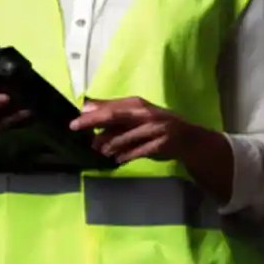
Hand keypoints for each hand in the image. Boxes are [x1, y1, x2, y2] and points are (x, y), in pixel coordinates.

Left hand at [69, 96, 193, 164]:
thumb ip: (112, 110)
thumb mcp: (136, 113)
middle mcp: (145, 113)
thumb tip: (86, 107)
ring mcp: (154, 129)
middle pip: (114, 117)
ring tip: (100, 151)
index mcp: (137, 104)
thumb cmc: (156, 123)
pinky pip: (138, 151)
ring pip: (124, 137)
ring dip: (108, 145)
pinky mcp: (160, 145)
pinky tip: (117, 159)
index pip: (110, 108)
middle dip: (93, 123)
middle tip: (77, 131)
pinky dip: (125, 156)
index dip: (91, 115)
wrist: (188, 138)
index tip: (74, 122)